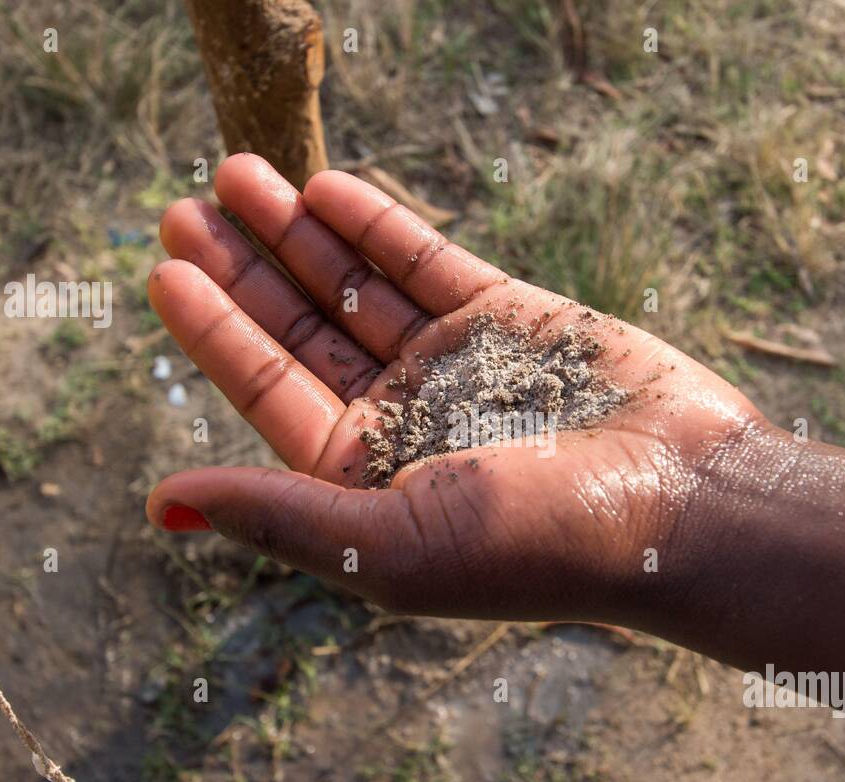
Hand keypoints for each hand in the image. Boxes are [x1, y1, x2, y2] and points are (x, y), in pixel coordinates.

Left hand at [146, 154, 766, 626]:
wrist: (685, 501)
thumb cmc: (542, 545)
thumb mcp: (390, 544)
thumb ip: (278, 515)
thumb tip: (159, 504)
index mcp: (365, 481)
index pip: (269, 392)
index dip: (213, 331)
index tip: (163, 267)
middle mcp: (401, 421)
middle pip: (299, 331)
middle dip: (242, 270)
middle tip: (182, 207)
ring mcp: (453, 365)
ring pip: (355, 288)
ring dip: (297, 233)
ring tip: (239, 172)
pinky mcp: (508, 318)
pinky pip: (426, 262)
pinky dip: (377, 226)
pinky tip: (327, 189)